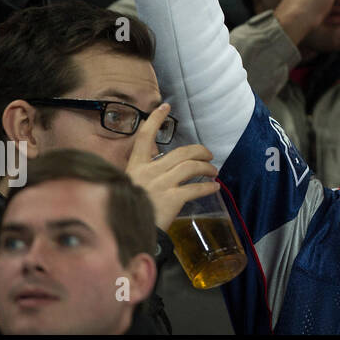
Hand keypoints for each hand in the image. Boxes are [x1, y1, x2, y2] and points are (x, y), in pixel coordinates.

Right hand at [125, 104, 219, 229]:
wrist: (125, 234)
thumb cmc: (127, 210)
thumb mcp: (129, 187)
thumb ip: (142, 175)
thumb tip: (158, 166)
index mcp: (135, 167)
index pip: (144, 137)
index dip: (155, 119)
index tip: (165, 106)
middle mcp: (148, 172)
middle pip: (181, 152)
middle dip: (200, 151)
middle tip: (209, 155)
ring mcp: (160, 185)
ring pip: (191, 166)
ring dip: (207, 167)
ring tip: (213, 172)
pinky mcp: (171, 199)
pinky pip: (196, 188)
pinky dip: (208, 186)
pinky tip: (214, 187)